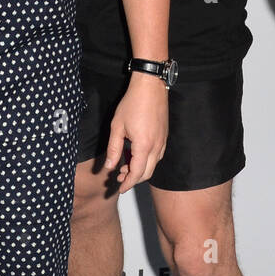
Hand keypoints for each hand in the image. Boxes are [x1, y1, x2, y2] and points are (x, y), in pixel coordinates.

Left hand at [104, 73, 167, 193]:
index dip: (128, 184)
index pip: (137, 174)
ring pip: (153, 164)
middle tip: (119, 178)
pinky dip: (147, 160)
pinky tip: (136, 155)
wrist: (150, 86)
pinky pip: (157, 155)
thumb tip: (109, 167)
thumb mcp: (117, 126)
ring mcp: (163, 141)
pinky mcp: (165, 136)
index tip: (120, 188)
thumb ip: (114, 149)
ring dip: (140, 170)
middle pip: (147, 173)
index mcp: (144, 146)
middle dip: (133, 179)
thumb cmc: (133, 103)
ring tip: (125, 166)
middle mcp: (157, 146)